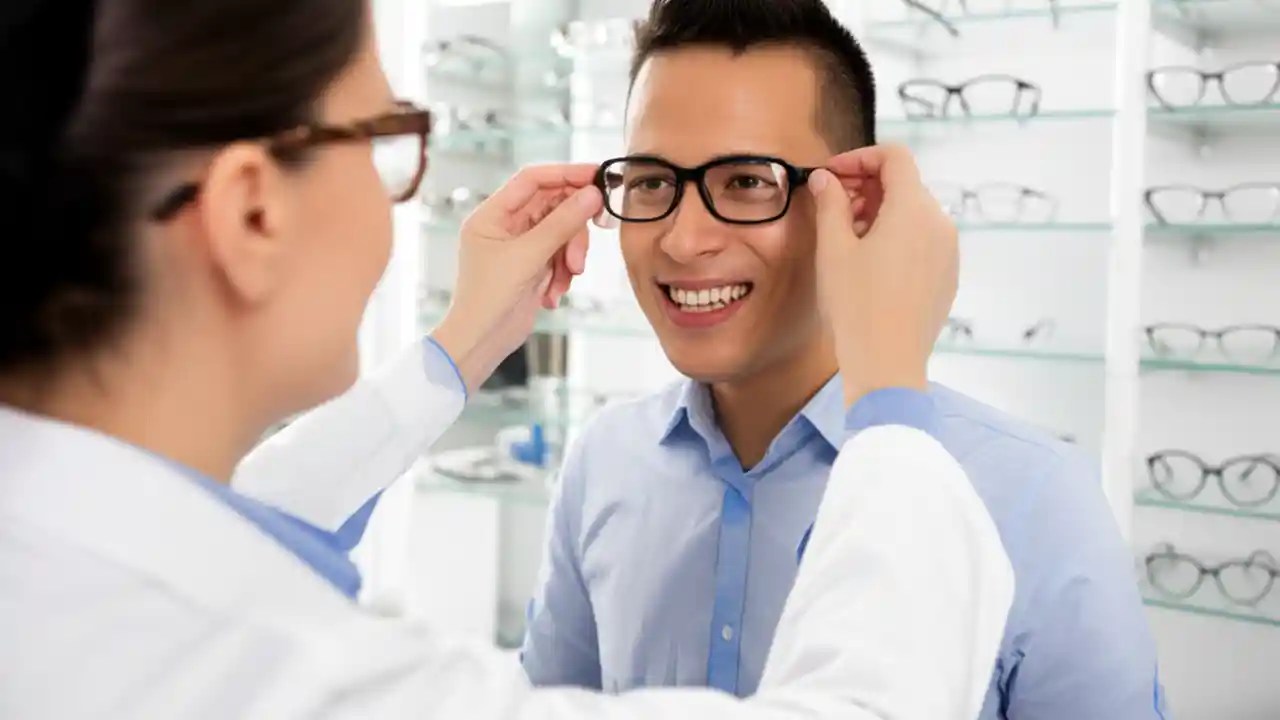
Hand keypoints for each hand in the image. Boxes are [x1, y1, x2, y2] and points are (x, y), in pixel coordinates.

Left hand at [432, 164, 602, 393]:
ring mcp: (520, 246)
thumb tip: (592, 194)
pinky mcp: (532, 266)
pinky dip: (563, 273)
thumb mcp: (529, 256)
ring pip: (562, 233)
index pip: (533, 179)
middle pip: (553, 206)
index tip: (597, 176)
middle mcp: (505, 225)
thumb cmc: (489, 298)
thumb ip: (562, 223)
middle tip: (590, 242)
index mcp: (492, 214)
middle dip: (573, 228)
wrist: (481, 342)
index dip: (566, 174)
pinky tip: (552, 295)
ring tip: (566, 279)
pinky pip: (560, 256)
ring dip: (571, 255)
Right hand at [807, 144, 958, 407]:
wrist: (887, 363)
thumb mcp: (834, 248)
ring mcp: (948, 251)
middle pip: (905, 184)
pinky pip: (923, 241)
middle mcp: (940, 223)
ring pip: (914, 213)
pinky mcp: (948, 276)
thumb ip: (830, 203)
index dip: (859, 158)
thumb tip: (825, 179)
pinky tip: (869, 262)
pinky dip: (897, 237)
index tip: (831, 175)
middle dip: (866, 186)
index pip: (894, 157)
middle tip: (831, 205)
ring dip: (880, 212)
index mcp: (914, 208)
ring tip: (847, 237)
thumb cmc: (856, 305)